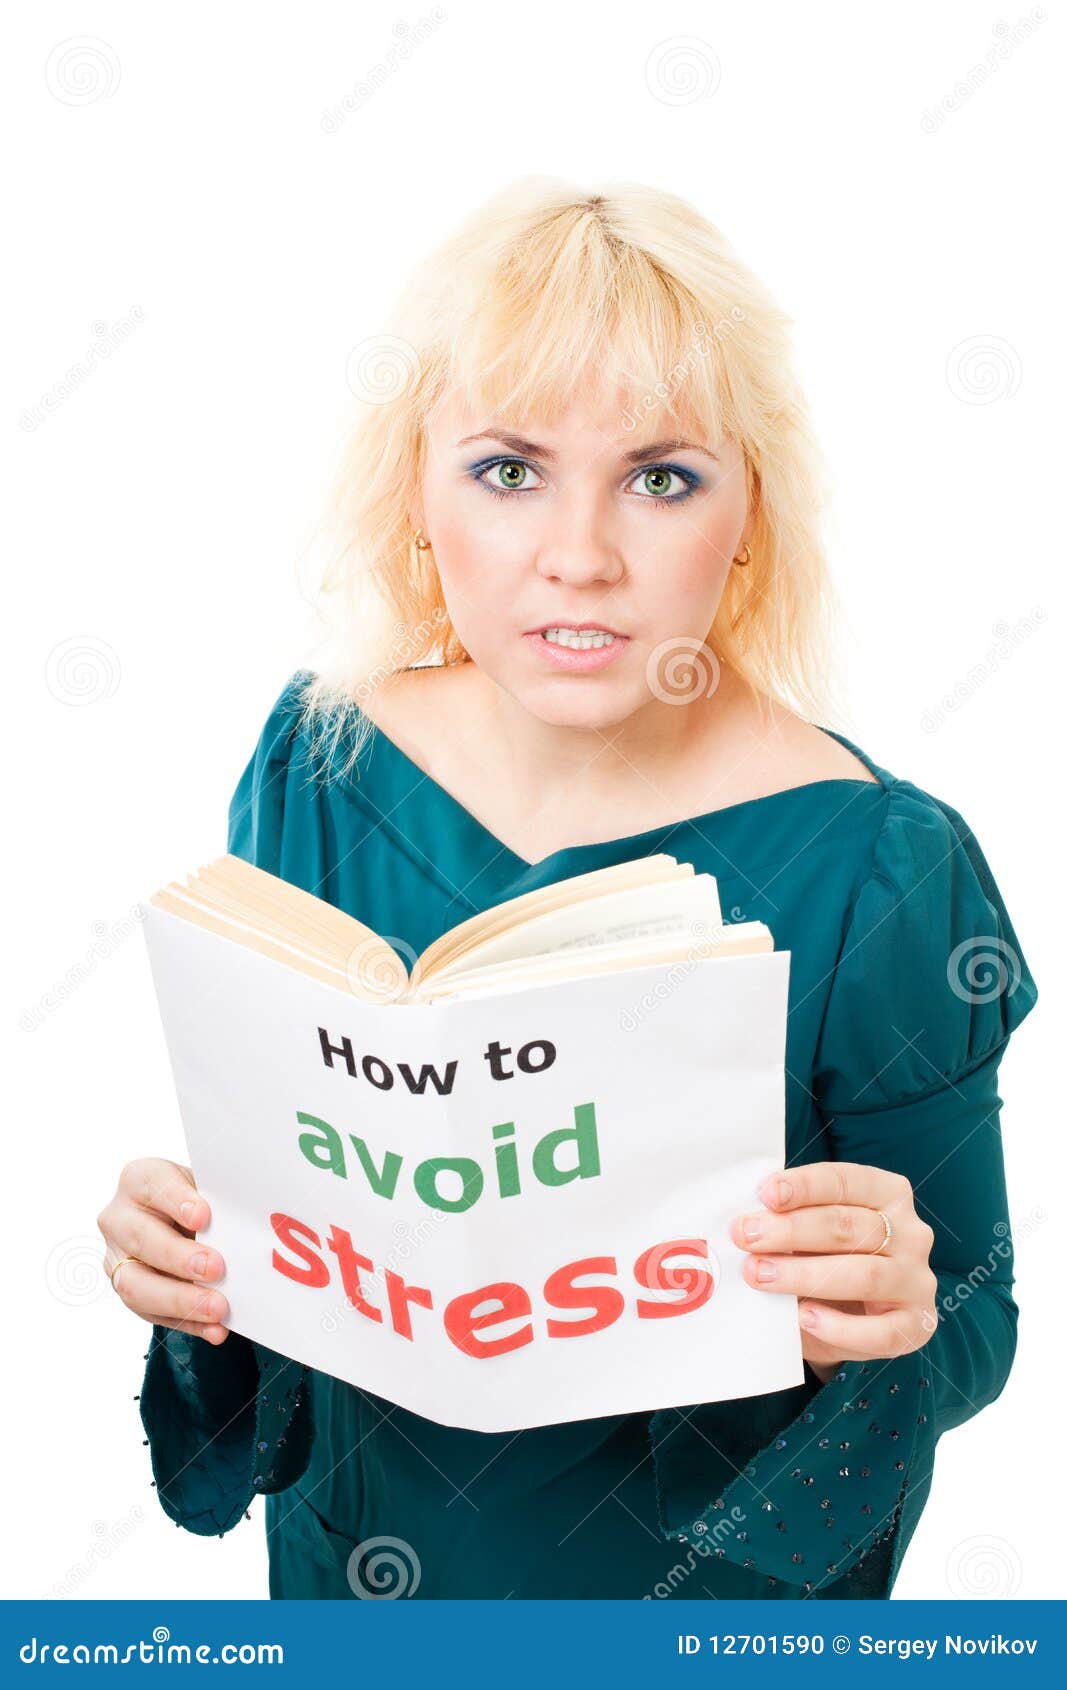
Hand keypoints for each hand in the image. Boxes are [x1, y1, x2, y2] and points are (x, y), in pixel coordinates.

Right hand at [96, 1158, 229, 1344]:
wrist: (181, 1221)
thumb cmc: (199, 1199)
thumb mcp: (206, 1187)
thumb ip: (218, 1202)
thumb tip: (250, 1221)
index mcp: (138, 1179)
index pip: (152, 1185)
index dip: (176, 1200)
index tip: (204, 1216)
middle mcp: (119, 1218)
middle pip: (141, 1239)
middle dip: (179, 1258)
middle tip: (216, 1268)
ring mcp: (117, 1258)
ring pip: (136, 1285)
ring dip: (180, 1301)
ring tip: (218, 1308)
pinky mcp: (128, 1292)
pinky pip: (153, 1315)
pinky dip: (188, 1324)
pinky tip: (215, 1329)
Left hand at [730, 1161, 937, 1381]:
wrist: (855, 1319)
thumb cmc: (827, 1259)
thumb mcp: (813, 1233)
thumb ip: (790, 1221)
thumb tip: (747, 1220)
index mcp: (888, 1194)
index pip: (846, 1181)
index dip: (805, 1186)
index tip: (767, 1194)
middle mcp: (912, 1234)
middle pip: (848, 1226)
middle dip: (791, 1230)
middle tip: (746, 1236)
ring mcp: (917, 1280)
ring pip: (864, 1274)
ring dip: (805, 1275)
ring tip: (760, 1275)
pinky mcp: (917, 1326)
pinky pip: (880, 1331)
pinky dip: (839, 1327)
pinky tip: (804, 1318)